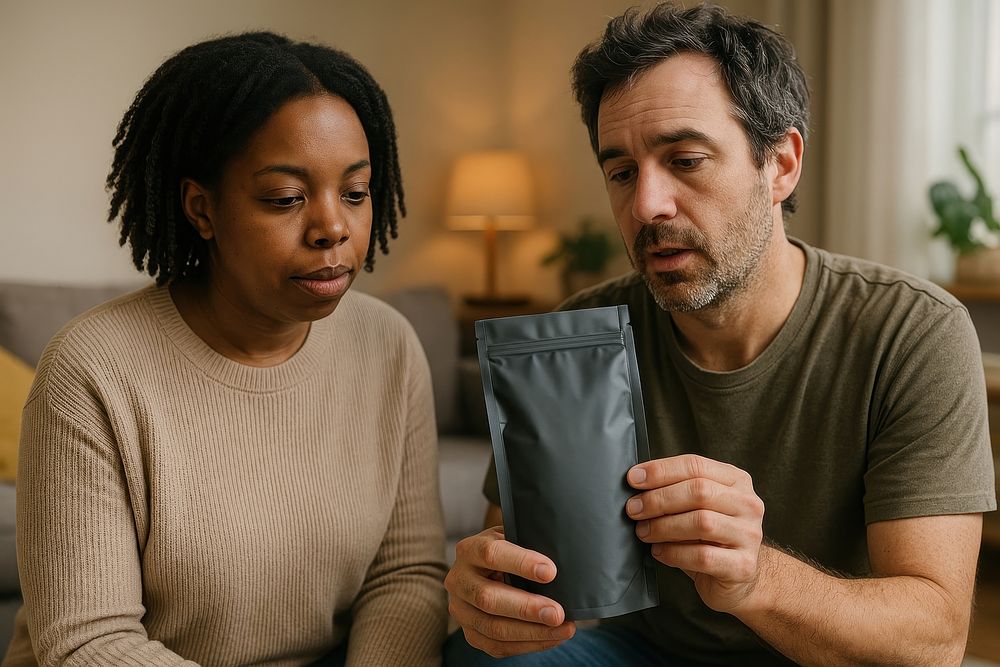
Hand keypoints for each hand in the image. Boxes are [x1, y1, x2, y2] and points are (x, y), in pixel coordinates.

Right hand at [444, 526, 575, 656]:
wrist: (487, 570)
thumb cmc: (509, 552)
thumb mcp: (514, 537)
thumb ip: (530, 544)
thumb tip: (564, 562)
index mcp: (469, 550)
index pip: (490, 554)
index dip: (521, 563)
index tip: (551, 572)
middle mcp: (459, 581)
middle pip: (488, 598)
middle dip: (527, 608)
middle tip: (558, 613)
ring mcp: (462, 611)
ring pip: (494, 628)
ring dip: (533, 632)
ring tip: (564, 628)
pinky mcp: (471, 634)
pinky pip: (499, 646)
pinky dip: (530, 644)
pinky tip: (553, 637)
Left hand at [625, 454, 766, 613]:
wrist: (738, 579)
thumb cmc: (710, 537)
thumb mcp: (698, 506)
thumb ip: (677, 490)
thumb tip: (638, 482)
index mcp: (736, 480)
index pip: (696, 465)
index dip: (661, 470)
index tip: (633, 479)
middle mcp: (748, 504)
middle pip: (699, 491)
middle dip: (659, 499)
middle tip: (633, 509)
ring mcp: (749, 535)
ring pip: (701, 522)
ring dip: (663, 526)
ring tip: (643, 532)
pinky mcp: (743, 565)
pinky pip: (702, 556)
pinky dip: (673, 553)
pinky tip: (658, 551)